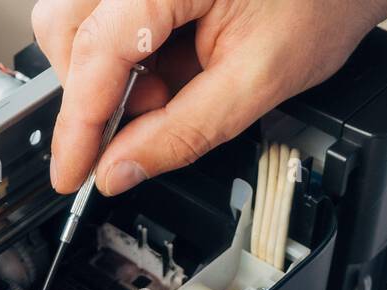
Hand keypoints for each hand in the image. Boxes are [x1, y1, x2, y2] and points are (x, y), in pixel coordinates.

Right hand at [33, 0, 386, 195]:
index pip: (97, 51)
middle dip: (92, 92)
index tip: (71, 175)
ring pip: (71, 22)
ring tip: (165, 84)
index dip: (79, 125)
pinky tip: (161, 62)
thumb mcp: (258, 81)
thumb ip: (183, 131)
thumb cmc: (321, 1)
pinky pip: (96, 13)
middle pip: (66, 30)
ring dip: (102, 72)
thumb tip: (119, 170)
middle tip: (149, 115)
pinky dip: (117, 52)